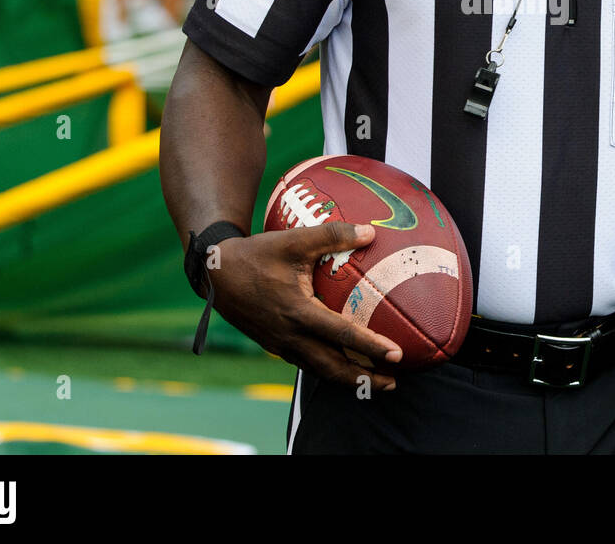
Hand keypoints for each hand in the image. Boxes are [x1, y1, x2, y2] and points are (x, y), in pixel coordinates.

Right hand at [206, 223, 402, 391]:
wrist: (216, 272)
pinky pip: (306, 363)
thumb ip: (333, 235)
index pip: (342, 335)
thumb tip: (372, 232)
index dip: (372, 347)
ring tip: (374, 382)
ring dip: (347, 379)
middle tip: (393, 383)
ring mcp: (281, 344)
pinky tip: (342, 366)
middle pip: (333, 367)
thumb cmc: (257, 254)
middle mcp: (290, 336)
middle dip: (364, 379)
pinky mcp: (275, 345)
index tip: (397, 355)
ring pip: (319, 370)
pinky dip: (328, 369)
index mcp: (298, 312)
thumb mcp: (294, 240)